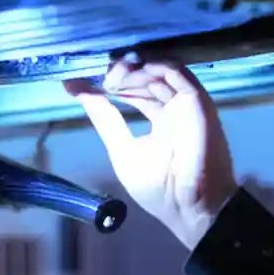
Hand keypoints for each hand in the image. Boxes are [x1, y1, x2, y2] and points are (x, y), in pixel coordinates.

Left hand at [65, 56, 237, 250]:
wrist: (188, 206)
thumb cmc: (158, 187)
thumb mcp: (122, 149)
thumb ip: (105, 119)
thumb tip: (76, 90)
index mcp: (159, 119)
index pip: (134, 90)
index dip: (110, 82)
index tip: (81, 79)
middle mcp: (173, 108)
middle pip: (146, 76)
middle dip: (120, 72)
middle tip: (99, 76)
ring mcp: (185, 103)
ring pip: (159, 70)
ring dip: (134, 69)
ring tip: (112, 78)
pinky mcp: (197, 101)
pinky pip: (177, 73)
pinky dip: (154, 67)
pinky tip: (133, 74)